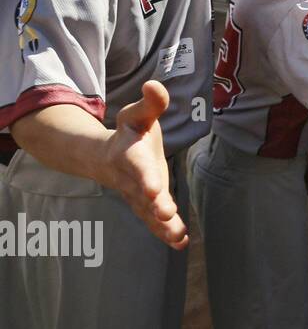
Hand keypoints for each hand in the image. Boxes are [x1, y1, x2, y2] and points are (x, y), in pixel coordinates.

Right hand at [104, 81, 186, 249]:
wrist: (106, 157)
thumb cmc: (129, 133)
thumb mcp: (137, 115)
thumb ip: (151, 103)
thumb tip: (156, 85)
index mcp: (130, 155)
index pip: (139, 167)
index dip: (147, 177)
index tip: (156, 187)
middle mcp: (131, 180)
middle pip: (142, 194)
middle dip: (154, 204)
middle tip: (166, 214)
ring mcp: (137, 196)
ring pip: (148, 214)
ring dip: (162, 226)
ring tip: (177, 236)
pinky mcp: (145, 207)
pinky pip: (153, 223)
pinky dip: (166, 234)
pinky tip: (181, 243)